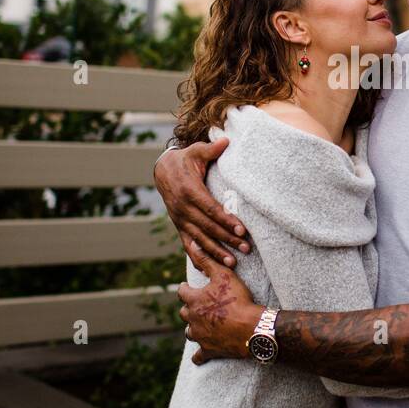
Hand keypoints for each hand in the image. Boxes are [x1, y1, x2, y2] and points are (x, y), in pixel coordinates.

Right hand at [154, 136, 254, 265]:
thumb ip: (210, 149)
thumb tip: (226, 140)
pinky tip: (209, 267)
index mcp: (189, 190)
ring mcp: (179, 219)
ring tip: (232, 263)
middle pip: (208, 227)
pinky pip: (188, 243)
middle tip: (246, 248)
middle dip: (227, 239)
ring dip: (216, 252)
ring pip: (199, 238)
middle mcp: (182, 208)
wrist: (163, 170)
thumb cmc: (185, 160)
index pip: (210, 209)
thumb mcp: (196, 151)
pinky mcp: (178, 225)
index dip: (226, 220)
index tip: (242, 230)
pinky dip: (198, 256)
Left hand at [177, 241, 262, 363]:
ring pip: (189, 332)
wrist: (251, 328)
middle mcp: (192, 319)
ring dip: (193, 328)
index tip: (188, 287)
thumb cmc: (238, 299)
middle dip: (189, 309)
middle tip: (197, 306)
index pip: (182, 292)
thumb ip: (206, 259)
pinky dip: (199, 355)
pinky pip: (199, 356)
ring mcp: (199, 336)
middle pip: (183, 313)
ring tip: (200, 326)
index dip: (186, 288)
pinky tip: (200, 355)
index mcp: (193, 300)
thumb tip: (191, 243)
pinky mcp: (208, 350)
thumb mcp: (223, 275)